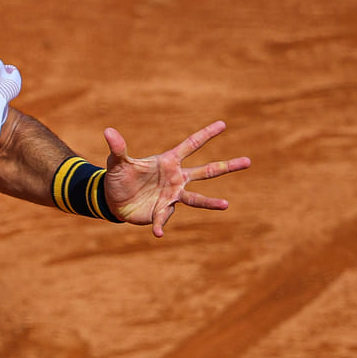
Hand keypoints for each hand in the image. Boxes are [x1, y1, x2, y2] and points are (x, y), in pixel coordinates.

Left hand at [103, 120, 250, 237]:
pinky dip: (160, 225)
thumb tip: (108, 131)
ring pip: (197, 198)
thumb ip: (118, 149)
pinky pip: (164, 218)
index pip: (191, 145)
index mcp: (168, 161)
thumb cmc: (119, 178)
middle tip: (248, 161)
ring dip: (210, 202)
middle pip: (206, 171)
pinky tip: (157, 232)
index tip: (223, 124)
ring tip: (226, 204)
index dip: (206, 134)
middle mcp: (176, 178)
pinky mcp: (163, 211)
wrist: (113, 201)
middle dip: (227, 166)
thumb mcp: (117, 163)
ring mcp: (172, 195)